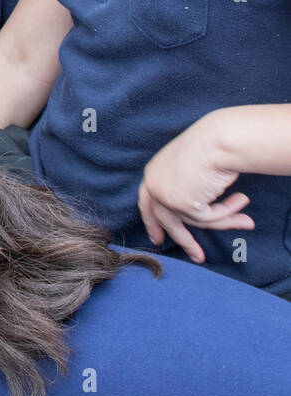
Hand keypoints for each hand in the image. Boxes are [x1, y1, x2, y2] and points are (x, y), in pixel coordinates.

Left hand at [137, 113, 255, 262]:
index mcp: (154, 172)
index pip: (147, 201)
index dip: (153, 221)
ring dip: (224, 221)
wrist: (220, 139)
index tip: (157, 237)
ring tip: (247, 220)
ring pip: (193, 221)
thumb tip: (199, 212)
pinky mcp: (181, 204)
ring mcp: (165, 195)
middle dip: (184, 240)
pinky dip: (226, 212)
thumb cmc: (213, 146)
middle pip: (165, 220)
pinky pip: (207, 218)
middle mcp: (154, 184)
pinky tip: (241, 200)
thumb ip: (190, 190)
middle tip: (197, 256)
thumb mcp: (195, 170)